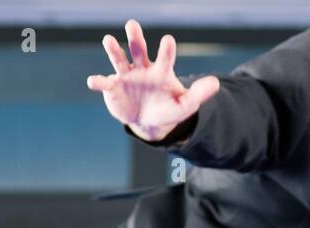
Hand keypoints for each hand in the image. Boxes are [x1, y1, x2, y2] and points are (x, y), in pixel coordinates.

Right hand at [86, 19, 219, 141]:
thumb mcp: (185, 105)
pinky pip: (104, 83)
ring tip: (108, 40)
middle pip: (138, 49)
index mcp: (161, 70)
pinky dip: (98, 81)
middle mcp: (142, 67)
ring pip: (119, 59)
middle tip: (132, 25)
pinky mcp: (113, 87)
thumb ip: (198, 94)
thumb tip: (216, 83)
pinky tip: (93, 81)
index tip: (168, 40)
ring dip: (113, 49)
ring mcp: (126, 75)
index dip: (166, 49)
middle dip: (135, 38)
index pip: (165, 57)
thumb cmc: (168, 108)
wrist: (149, 120)